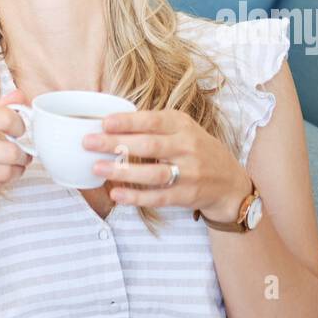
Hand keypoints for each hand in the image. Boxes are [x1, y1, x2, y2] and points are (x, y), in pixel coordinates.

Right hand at [0, 87, 31, 221]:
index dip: (19, 125)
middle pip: (8, 150)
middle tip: (23, 155)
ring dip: (16, 170)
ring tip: (14, 167)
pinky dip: (3, 182)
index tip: (19, 131)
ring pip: (4, 171)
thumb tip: (21, 95)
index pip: (2, 117)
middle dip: (22, 154)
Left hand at [83, 109, 250, 221]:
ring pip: (152, 172)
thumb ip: (153, 125)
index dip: (128, 122)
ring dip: (122, 171)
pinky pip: (158, 196)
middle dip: (115, 144)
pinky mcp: (186, 195)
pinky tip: (116, 195)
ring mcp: (189, 172)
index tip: (103, 122)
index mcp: (183, 125)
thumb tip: (108, 122)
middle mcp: (187, 147)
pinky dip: (136, 197)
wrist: (230, 182)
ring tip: (96, 168)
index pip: (153, 121)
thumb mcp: (182, 129)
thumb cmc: (196, 150)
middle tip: (88, 143)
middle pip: (149, 145)